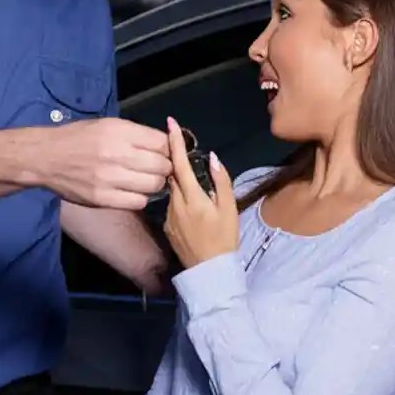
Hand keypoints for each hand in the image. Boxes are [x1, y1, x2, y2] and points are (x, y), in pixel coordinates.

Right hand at [44, 118, 172, 209]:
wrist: (46, 157)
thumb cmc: (78, 138)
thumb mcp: (107, 125)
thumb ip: (136, 134)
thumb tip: (165, 144)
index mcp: (120, 132)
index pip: (162, 143)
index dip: (167, 148)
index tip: (162, 152)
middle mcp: (117, 154)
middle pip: (163, 166)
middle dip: (164, 167)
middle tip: (156, 168)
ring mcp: (110, 179)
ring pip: (154, 186)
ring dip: (154, 183)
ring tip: (144, 180)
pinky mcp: (102, 198)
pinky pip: (138, 202)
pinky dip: (140, 197)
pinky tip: (132, 191)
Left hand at [162, 117, 238, 269]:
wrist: (209, 271)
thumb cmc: (224, 239)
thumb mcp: (229, 209)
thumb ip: (221, 182)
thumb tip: (212, 158)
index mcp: (192, 197)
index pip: (179, 164)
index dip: (174, 142)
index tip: (170, 123)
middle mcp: (175, 204)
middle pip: (172, 175)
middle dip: (177, 162)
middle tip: (185, 153)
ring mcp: (168, 216)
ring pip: (172, 191)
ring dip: (180, 184)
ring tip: (195, 189)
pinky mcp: (166, 226)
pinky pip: (172, 206)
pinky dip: (180, 201)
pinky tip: (192, 211)